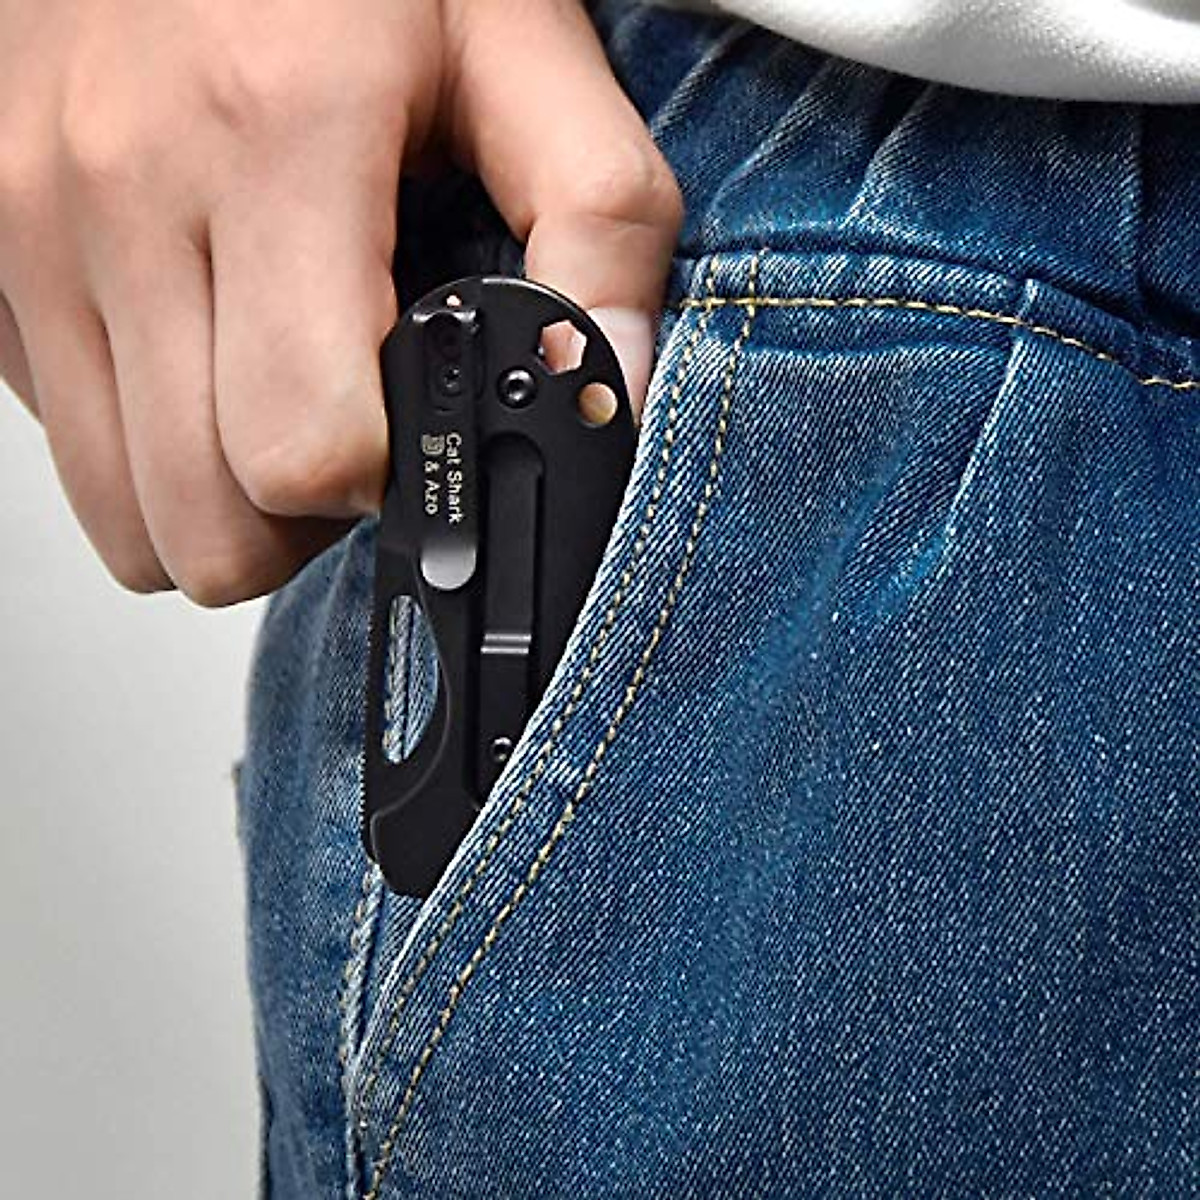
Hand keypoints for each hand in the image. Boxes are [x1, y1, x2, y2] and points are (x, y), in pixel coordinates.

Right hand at [0, 0, 682, 604]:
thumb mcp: (518, 46)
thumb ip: (596, 220)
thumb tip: (609, 380)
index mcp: (275, 142)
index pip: (303, 449)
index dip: (380, 484)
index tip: (413, 441)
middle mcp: (120, 192)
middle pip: (203, 522)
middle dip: (298, 525)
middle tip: (353, 441)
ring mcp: (32, 224)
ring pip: (120, 513)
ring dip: (216, 502)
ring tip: (279, 408)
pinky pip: (64, 436)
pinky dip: (142, 437)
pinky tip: (203, 352)